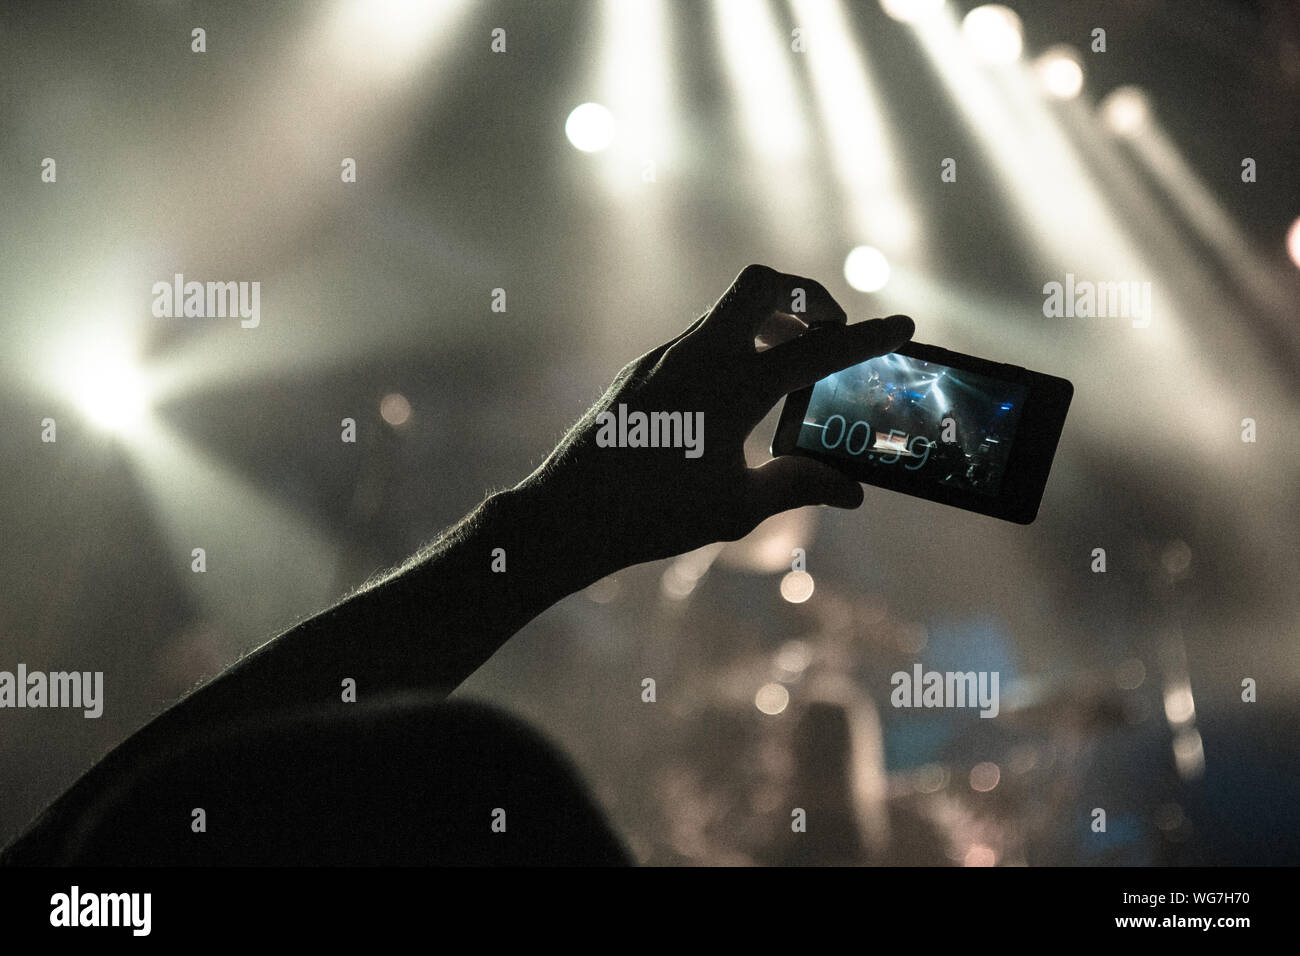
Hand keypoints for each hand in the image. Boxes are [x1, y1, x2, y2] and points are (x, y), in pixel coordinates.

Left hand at [519, 264, 914, 569]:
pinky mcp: (642, 370)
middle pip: (762, 285)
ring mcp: (664, 357)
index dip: (866, 338)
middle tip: (829, 331)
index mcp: (730, 386)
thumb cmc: (652, 515)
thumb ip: (798, 486)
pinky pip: (700, 339)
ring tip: (791, 368)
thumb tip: (851, 490)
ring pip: (727, 310)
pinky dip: (733, 347)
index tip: (902, 324)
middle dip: (806, 296)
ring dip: (768, 323)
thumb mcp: (737, 507)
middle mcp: (696, 356)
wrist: (566, 514)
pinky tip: (737, 398)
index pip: (815, 350)